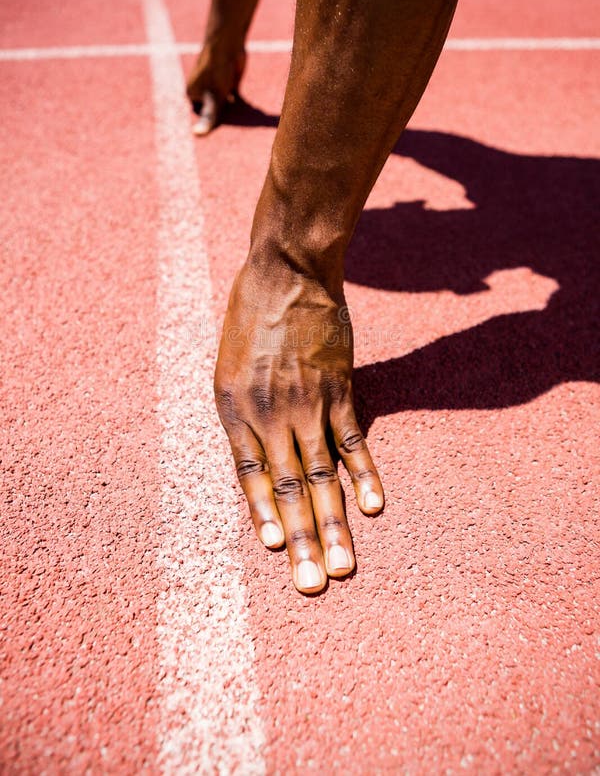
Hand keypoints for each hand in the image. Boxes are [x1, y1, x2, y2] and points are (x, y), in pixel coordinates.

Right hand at [186, 43, 245, 134]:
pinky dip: (241, 106)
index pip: (203, 118)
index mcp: (192, 95)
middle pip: (215, 113)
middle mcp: (203, 91)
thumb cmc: (217, 68)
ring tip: (245, 127)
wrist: (228, 42)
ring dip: (234, 114)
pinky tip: (251, 113)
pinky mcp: (229, 84)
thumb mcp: (214, 97)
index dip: (213, 127)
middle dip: (225, 121)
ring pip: (226, 106)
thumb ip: (209, 117)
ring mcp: (216, 87)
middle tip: (237, 135)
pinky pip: (235, 99)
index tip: (225, 137)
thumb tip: (197, 135)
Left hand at [214, 259, 383, 593]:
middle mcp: (271, 415)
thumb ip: (243, 413)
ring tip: (344, 565)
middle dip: (303, 540)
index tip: (276, 552)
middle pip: (290, 488)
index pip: (251, 478)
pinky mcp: (340, 389)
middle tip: (314, 585)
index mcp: (235, 411)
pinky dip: (365, 474)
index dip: (264, 516)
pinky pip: (354, 440)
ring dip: (335, 523)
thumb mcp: (227, 365)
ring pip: (323, 475)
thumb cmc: (249, 317)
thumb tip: (258, 455)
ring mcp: (308, 404)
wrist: (286, 272)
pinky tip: (374, 507)